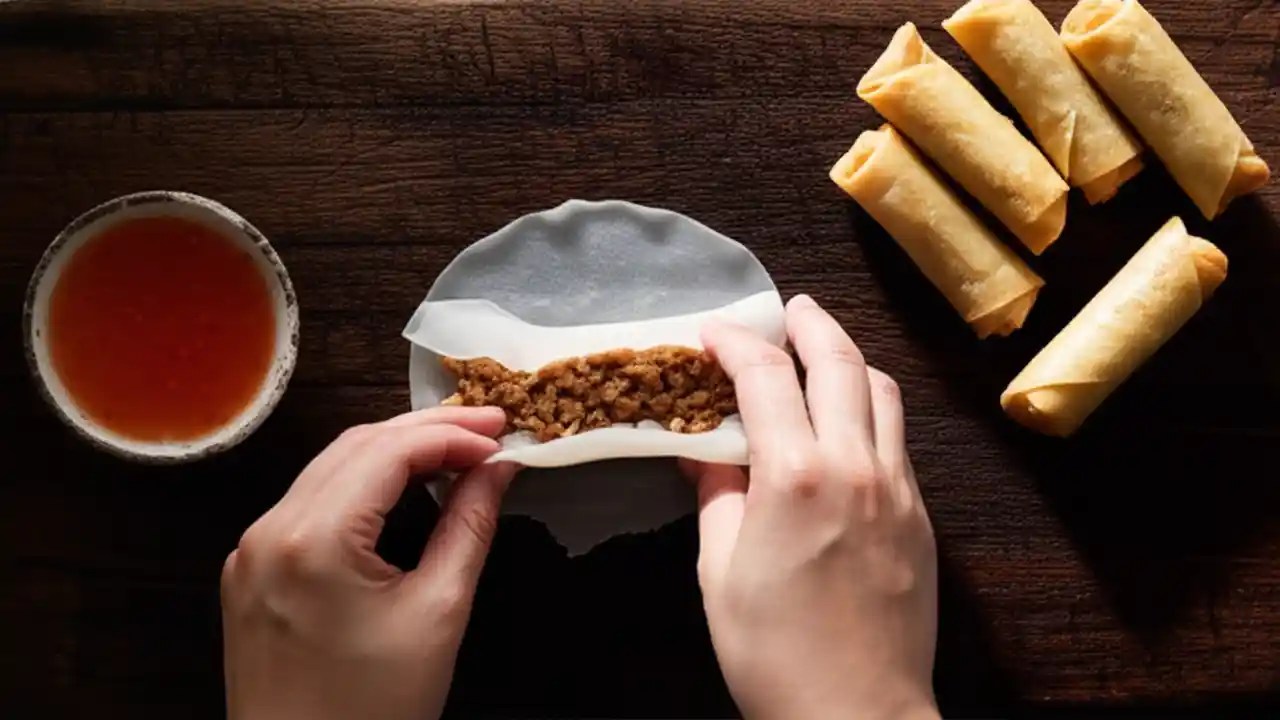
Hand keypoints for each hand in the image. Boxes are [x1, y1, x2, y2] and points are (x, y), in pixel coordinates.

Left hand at [221, 406, 515, 719]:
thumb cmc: (374, 710)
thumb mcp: (439, 613)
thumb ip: (469, 527)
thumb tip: (498, 468)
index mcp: (313, 541)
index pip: (389, 451)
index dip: (452, 434)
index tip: (503, 434)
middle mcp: (268, 532)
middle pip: (355, 446)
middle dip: (426, 431)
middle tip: (489, 428)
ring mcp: (250, 551)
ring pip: (329, 468)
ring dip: (393, 452)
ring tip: (456, 450)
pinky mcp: (248, 572)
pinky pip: (308, 502)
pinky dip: (360, 484)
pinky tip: (402, 486)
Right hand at [685, 295, 938, 719]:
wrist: (856, 716)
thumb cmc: (772, 654)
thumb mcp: (719, 571)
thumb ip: (715, 496)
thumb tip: (702, 451)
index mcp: (796, 476)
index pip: (766, 377)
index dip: (735, 344)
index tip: (713, 334)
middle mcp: (856, 466)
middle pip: (839, 362)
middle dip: (809, 324)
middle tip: (786, 309)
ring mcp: (898, 489)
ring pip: (882, 391)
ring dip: (849, 359)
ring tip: (822, 353)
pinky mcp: (920, 517)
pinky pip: (898, 438)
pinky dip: (871, 408)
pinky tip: (847, 423)